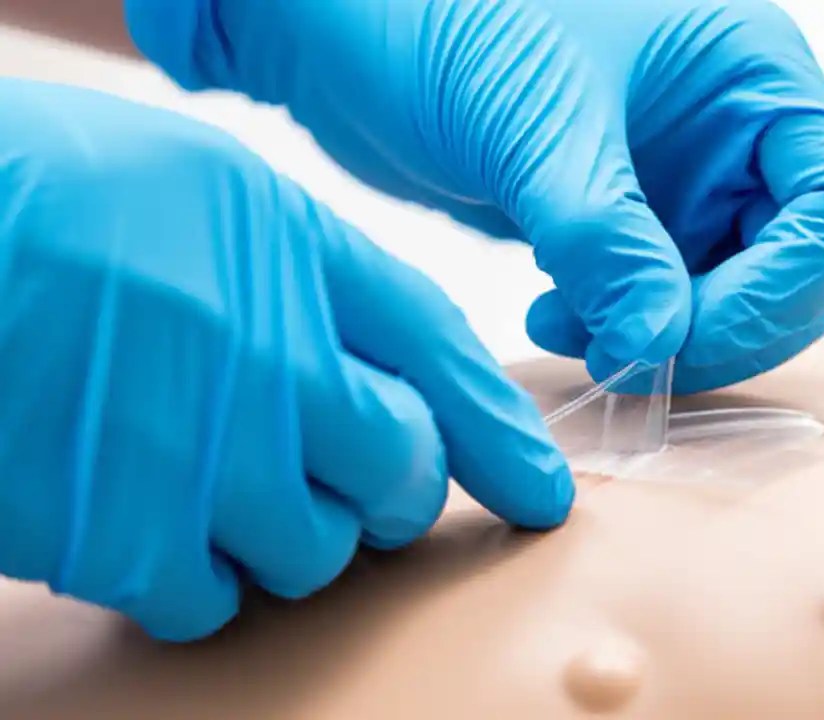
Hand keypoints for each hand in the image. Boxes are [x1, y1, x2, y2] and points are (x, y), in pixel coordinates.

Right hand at [0, 79, 571, 640]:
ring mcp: (204, 472)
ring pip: (313, 555)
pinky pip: (208, 599)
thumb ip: (329, 279)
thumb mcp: (226, 195)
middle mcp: (276, 382)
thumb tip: (397, 362)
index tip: (541, 493)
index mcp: (306, 277)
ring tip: (224, 477)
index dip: (504, 443)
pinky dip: (197, 572)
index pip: (446, 373)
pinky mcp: (123, 546)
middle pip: (398, 482)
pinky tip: (157, 516)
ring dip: (289, 530)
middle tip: (345, 468)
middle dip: (387, 485)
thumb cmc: (69, 196)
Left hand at [126, 0, 823, 392]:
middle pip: (810, 261)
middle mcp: (737, 124)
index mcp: (752, 71)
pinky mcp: (632, 213)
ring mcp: (686, 174)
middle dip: (733, 325)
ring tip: (575, 334)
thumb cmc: (437, 18)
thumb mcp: (534, 126)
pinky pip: (669, 296)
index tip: (686, 335)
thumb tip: (659, 348)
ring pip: (741, 292)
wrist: (342, 27)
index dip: (789, 286)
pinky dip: (628, 327)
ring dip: (673, 335)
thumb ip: (606, 241)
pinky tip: (555, 320)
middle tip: (637, 357)